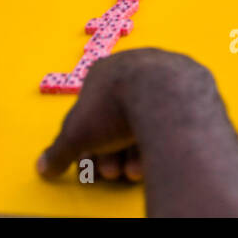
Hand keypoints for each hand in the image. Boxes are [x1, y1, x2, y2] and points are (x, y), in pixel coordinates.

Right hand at [36, 50, 215, 183]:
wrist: (165, 93)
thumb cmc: (115, 108)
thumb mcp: (77, 134)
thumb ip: (59, 150)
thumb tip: (43, 166)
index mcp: (104, 70)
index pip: (92, 111)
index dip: (90, 142)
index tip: (94, 164)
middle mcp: (135, 65)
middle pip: (120, 116)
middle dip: (113, 150)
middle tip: (115, 172)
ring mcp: (166, 70)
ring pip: (148, 116)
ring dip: (138, 148)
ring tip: (136, 171)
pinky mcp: (193, 82)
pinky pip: (174, 113)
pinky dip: (165, 134)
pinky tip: (161, 152)